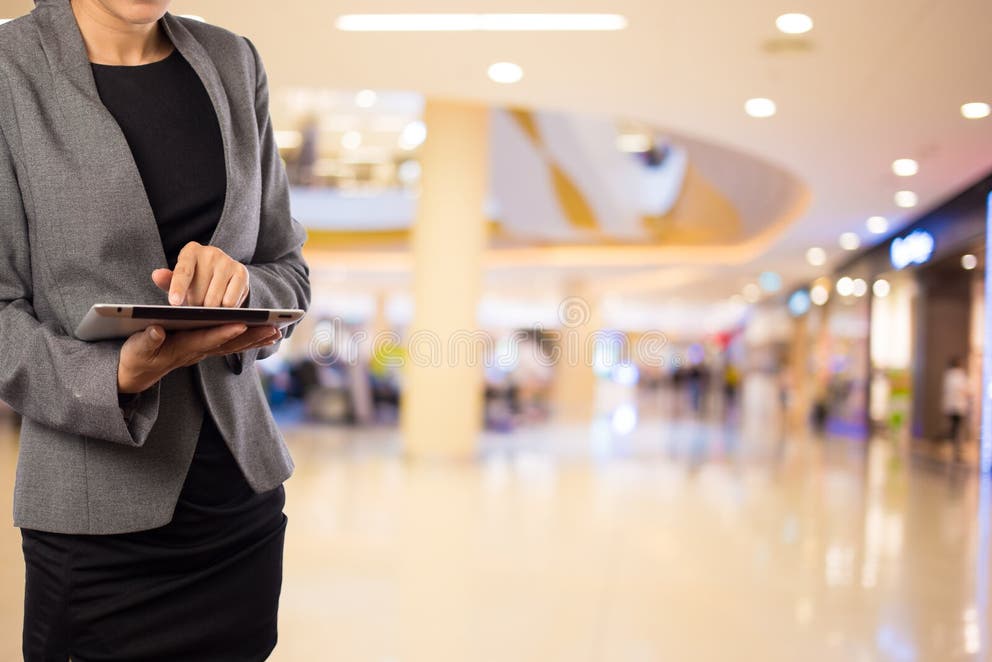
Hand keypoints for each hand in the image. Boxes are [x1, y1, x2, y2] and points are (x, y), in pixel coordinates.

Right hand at [117, 323, 280, 393]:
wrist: (137, 374)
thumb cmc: (136, 357)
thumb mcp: (136, 349)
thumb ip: (146, 340)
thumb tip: (156, 331)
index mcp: (181, 348)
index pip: (206, 339)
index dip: (223, 332)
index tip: (241, 323)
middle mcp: (196, 351)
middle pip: (227, 343)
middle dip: (251, 336)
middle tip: (273, 328)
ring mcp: (202, 352)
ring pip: (233, 345)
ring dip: (254, 339)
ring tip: (276, 331)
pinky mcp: (204, 349)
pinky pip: (230, 345)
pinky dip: (247, 340)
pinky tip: (263, 336)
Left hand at [152, 242, 248, 307]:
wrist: (224, 276)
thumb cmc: (196, 280)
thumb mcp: (180, 281)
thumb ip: (167, 280)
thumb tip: (156, 275)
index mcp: (191, 251)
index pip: (183, 271)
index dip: (178, 288)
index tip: (174, 303)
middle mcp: (210, 252)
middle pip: (199, 292)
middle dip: (195, 306)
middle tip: (196, 305)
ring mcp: (228, 261)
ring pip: (214, 300)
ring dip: (210, 310)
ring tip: (209, 305)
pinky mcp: (242, 272)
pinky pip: (230, 302)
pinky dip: (225, 310)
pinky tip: (223, 304)